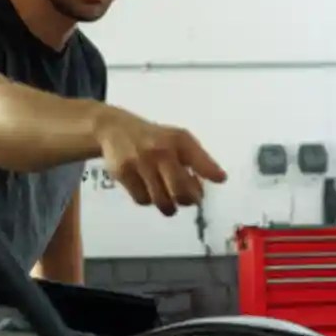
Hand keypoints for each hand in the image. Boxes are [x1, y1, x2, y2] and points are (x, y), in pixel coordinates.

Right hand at [93, 107, 226, 215]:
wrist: (114, 129)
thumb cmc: (154, 139)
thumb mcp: (177, 140)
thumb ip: (198, 159)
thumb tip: (220, 179)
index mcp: (178, 140)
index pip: (197, 158)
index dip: (211, 172)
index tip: (221, 179)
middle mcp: (160, 150)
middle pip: (180, 189)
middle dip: (189, 200)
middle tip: (191, 200)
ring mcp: (140, 162)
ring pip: (161, 199)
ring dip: (170, 206)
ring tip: (171, 201)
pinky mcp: (123, 173)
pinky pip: (142, 199)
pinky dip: (149, 200)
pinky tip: (149, 190)